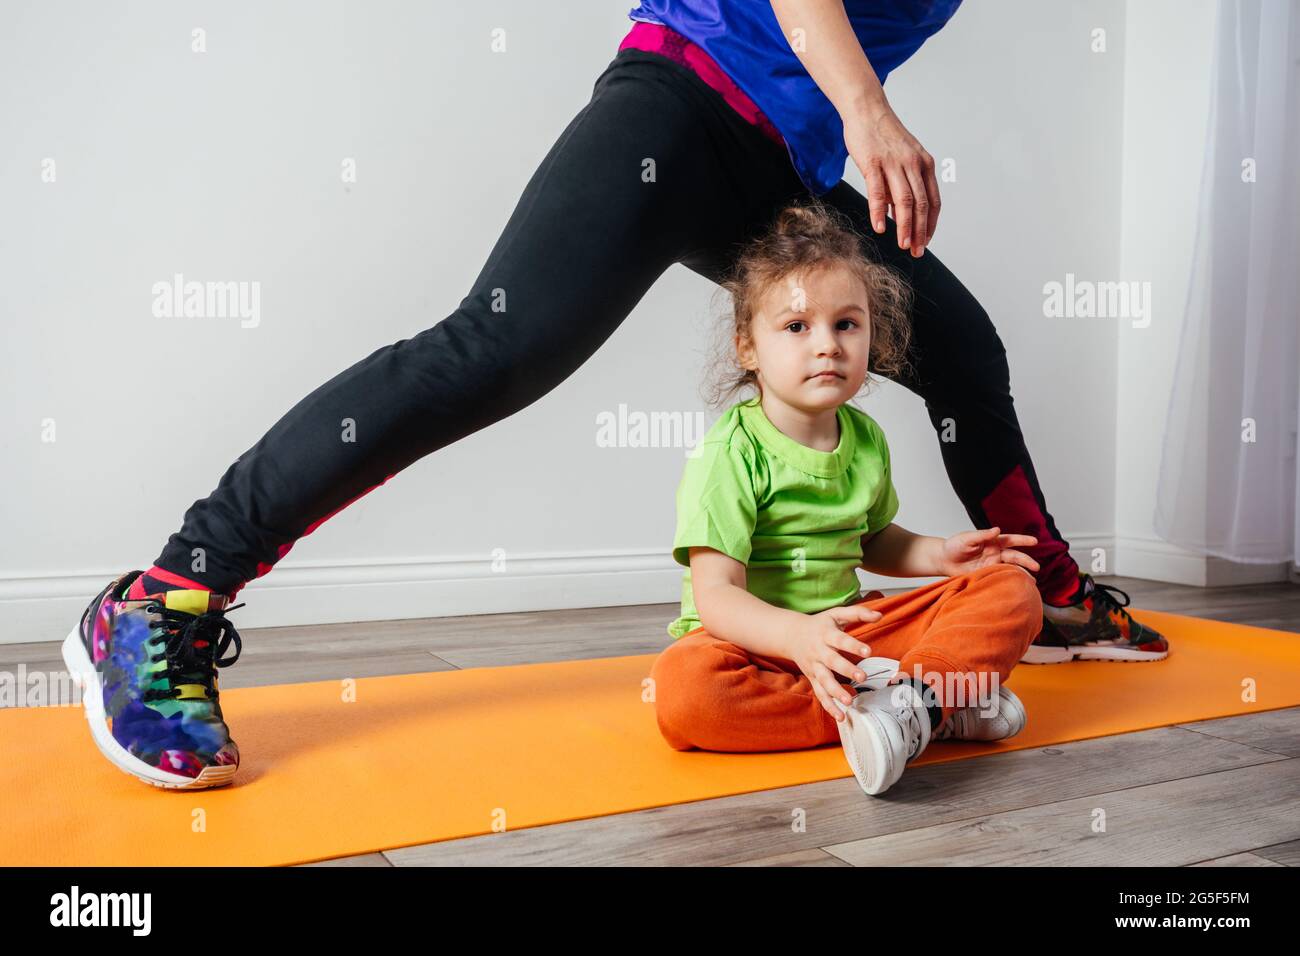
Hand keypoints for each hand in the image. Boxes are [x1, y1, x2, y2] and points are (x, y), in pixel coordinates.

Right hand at [789, 603, 881, 721]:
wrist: (791, 635)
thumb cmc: (819, 624)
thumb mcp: (836, 614)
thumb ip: (858, 613)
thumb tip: (880, 615)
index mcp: (826, 634)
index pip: (841, 640)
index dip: (854, 646)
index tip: (868, 651)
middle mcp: (819, 651)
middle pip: (832, 662)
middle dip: (846, 670)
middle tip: (862, 677)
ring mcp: (814, 667)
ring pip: (824, 681)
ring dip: (836, 692)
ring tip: (849, 701)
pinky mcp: (812, 679)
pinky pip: (820, 694)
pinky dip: (829, 706)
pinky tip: (841, 716)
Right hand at [843, 103, 939, 257]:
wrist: (867, 109)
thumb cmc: (882, 136)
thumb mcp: (902, 158)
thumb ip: (905, 184)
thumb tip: (902, 213)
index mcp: (924, 164)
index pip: (933, 200)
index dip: (931, 224)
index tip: (926, 241)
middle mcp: (913, 164)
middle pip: (921, 204)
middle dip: (921, 231)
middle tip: (917, 251)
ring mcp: (893, 163)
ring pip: (905, 201)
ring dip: (905, 227)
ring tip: (903, 245)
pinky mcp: (873, 163)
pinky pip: (879, 192)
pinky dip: (880, 212)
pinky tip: (880, 227)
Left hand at [940, 527, 1039, 576]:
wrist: (943, 560)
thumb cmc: (954, 546)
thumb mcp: (966, 538)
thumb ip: (981, 535)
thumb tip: (997, 530)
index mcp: (992, 542)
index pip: (1010, 540)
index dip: (1022, 540)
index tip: (1034, 541)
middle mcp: (995, 553)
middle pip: (1014, 557)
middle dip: (1026, 561)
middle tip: (1036, 567)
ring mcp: (992, 565)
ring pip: (1010, 568)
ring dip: (1020, 573)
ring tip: (1031, 581)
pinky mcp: (987, 575)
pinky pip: (1000, 578)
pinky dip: (1009, 582)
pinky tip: (1017, 586)